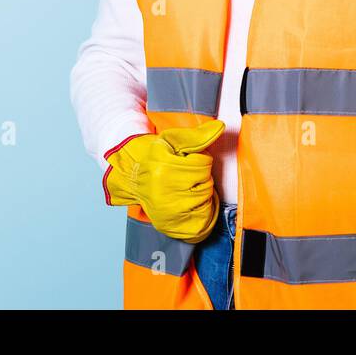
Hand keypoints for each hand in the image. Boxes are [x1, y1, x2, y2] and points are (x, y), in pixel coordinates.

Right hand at [102, 119, 225, 242]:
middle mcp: (163, 193)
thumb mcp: (171, 140)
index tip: (187, 160)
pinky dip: (203, 212)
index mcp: (163, 168)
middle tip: (186, 175)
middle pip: (205, 183)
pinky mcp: (171, 226)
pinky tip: (190, 202)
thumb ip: (197, 135)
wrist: (134, 180)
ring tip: (186, 187)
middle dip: (201, 177)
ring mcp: (167, 213)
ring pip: (204, 201)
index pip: (202, 164)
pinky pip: (201, 221)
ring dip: (201, 193)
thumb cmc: (155, 157)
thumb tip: (220, 128)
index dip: (199, 160)